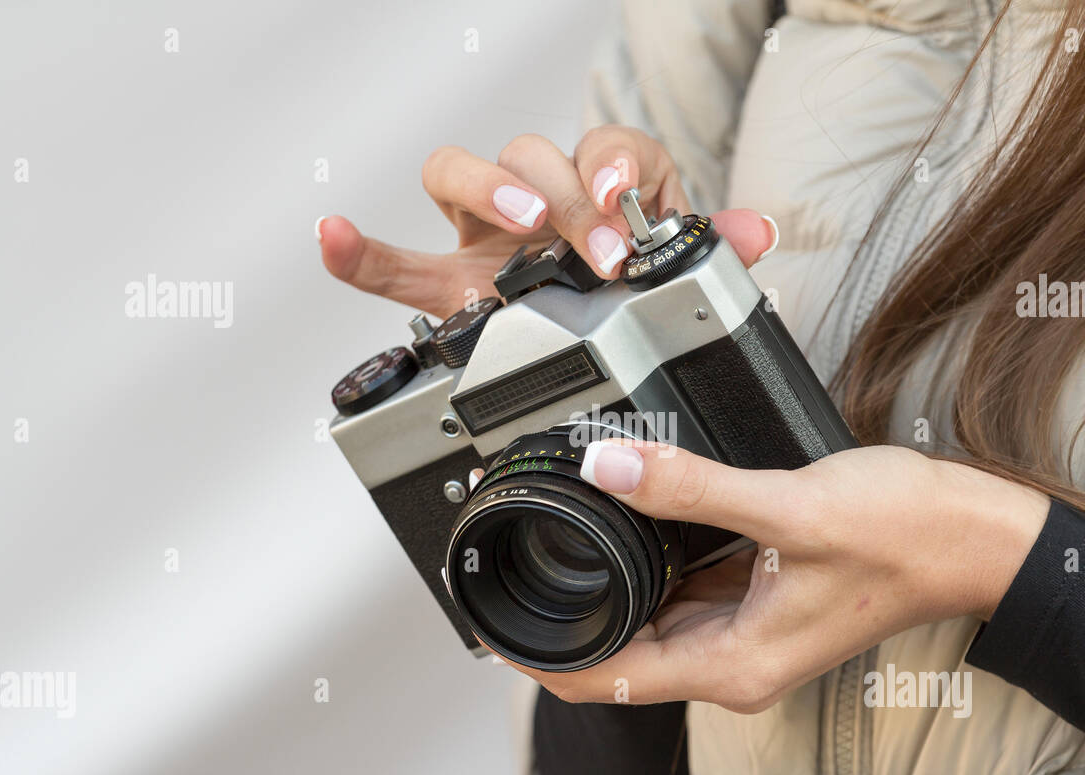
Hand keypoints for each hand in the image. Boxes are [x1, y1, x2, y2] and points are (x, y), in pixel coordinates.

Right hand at [316, 125, 778, 317]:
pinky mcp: (445, 278)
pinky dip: (360, 253)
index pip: (602, 146)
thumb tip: (751, 234)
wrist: (592, 317)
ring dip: (486, 190)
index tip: (618, 205)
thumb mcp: (674, 267)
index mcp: (597, 185)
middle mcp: (536, 196)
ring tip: (517, 228)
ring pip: (456, 173)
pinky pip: (391, 263)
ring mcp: (484, 233)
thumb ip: (707, 248)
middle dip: (561, 194)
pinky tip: (333, 240)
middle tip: (591, 249)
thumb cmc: (628, 278)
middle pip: (527, 150)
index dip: (609, 166)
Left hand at [492, 441, 1049, 713]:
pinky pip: (684, 591)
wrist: (975, 534)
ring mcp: (746, 633)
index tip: (492, 621)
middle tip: (523, 546)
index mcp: (730, 663)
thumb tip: (608, 468)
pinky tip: (637, 516)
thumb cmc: (904, 535)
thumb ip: (689, 489)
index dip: (537, 657)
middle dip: (566, 610)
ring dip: (609, 583)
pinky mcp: (759, 600)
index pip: (602, 681)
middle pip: (617, 653)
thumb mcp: (786, 506)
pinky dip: (652, 562)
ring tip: (571, 523)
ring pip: (649, 618)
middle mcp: (732, 661)